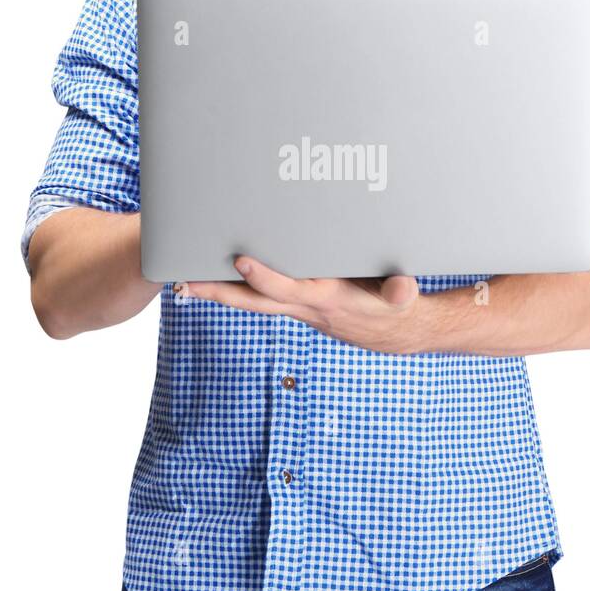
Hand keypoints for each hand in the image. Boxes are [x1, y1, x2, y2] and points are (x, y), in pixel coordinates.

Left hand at [174, 255, 424, 353]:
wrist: (398, 331)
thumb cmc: (397, 307)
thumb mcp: (403, 298)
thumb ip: (400, 291)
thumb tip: (401, 288)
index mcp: (326, 299)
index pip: (287, 288)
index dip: (264, 276)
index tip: (241, 259)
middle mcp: (305, 307)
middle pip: (255, 301)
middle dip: (221, 293)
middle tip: (185, 282)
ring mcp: (298, 309)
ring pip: (252, 301)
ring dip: (220, 293)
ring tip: (186, 280)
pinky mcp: (298, 305)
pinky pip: (261, 299)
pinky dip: (238, 291)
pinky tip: (217, 282)